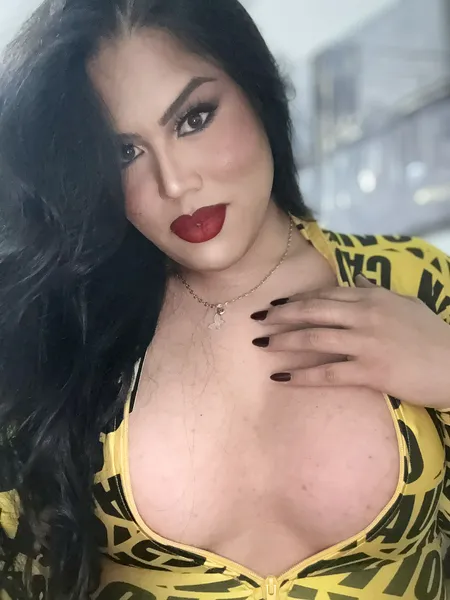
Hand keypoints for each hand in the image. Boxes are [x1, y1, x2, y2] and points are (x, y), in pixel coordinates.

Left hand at [251, 276, 449, 408]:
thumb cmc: (431, 334)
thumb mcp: (406, 303)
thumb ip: (378, 291)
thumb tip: (358, 279)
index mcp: (372, 297)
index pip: (325, 295)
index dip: (296, 300)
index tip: (275, 304)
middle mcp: (364, 315)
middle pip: (312, 312)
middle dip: (280, 316)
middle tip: (257, 320)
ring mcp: (365, 343)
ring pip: (313, 339)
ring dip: (283, 340)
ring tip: (260, 343)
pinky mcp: (369, 371)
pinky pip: (327, 372)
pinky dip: (301, 375)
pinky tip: (281, 377)